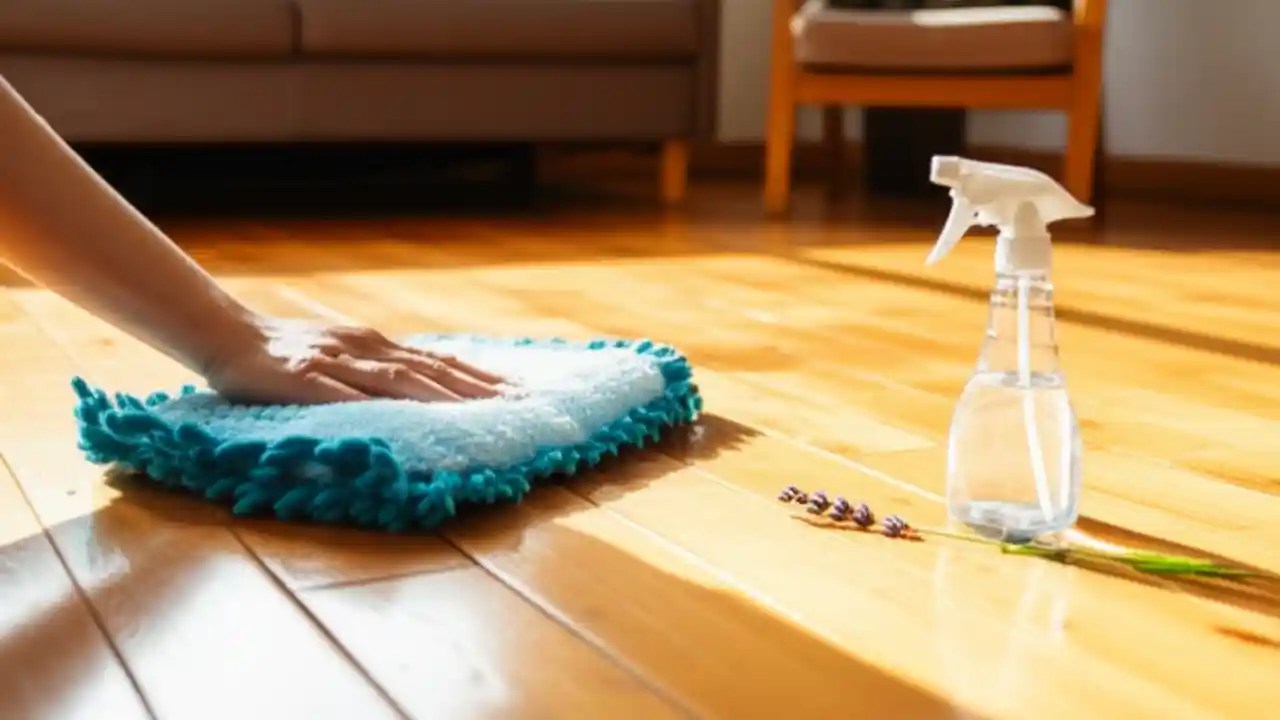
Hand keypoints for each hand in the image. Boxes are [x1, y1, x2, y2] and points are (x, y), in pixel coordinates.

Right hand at [203, 316, 508, 404]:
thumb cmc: (290, 353)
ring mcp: (334, 362)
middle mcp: (363, 348)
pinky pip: (342, 395)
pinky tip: (401, 421)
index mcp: (377, 345)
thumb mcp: (344, 356)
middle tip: (516, 405)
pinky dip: (375, 408)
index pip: (439, 361)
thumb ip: (380, 372)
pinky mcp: (302, 379)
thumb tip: (430, 392)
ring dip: (440, 396)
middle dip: (474, 389)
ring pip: (396, 379)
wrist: (227, 335)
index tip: (519, 391)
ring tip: (476, 413)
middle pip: (428, 370)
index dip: (480, 376)